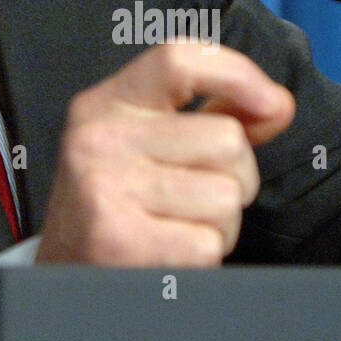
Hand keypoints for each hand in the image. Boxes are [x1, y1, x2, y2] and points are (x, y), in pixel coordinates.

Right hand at [35, 38, 294, 266]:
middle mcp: (99, 137)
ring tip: (178, 228)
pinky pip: (208, 242)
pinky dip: (203, 256)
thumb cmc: (116, 206)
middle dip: (235, 178)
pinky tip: (170, 254)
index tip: (271, 104)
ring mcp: (106, 186)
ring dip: (220, 225)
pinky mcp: (119, 239)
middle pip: (226, 139)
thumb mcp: (145, 145)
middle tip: (195, 198)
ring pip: (226, 196)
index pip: (179, 59)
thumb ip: (209, 117)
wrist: (63, 281)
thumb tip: (276, 103)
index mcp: (105, 103)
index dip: (238, 74)